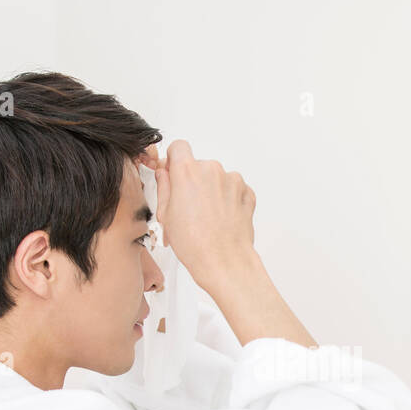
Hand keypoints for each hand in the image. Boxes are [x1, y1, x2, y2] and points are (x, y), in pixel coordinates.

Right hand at [152, 140, 256, 294]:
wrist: (224, 261)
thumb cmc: (195, 244)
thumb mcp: (166, 215)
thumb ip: (164, 187)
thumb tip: (164, 174)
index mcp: (187, 172)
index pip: (178, 147)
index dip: (174, 160)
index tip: (173, 172)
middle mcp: (211, 170)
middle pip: (198, 165)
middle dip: (193, 181)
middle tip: (188, 207)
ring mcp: (232, 180)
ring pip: (217, 178)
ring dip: (212, 191)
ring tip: (206, 217)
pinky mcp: (246, 192)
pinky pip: (233, 189)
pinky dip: (228, 200)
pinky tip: (220, 218)